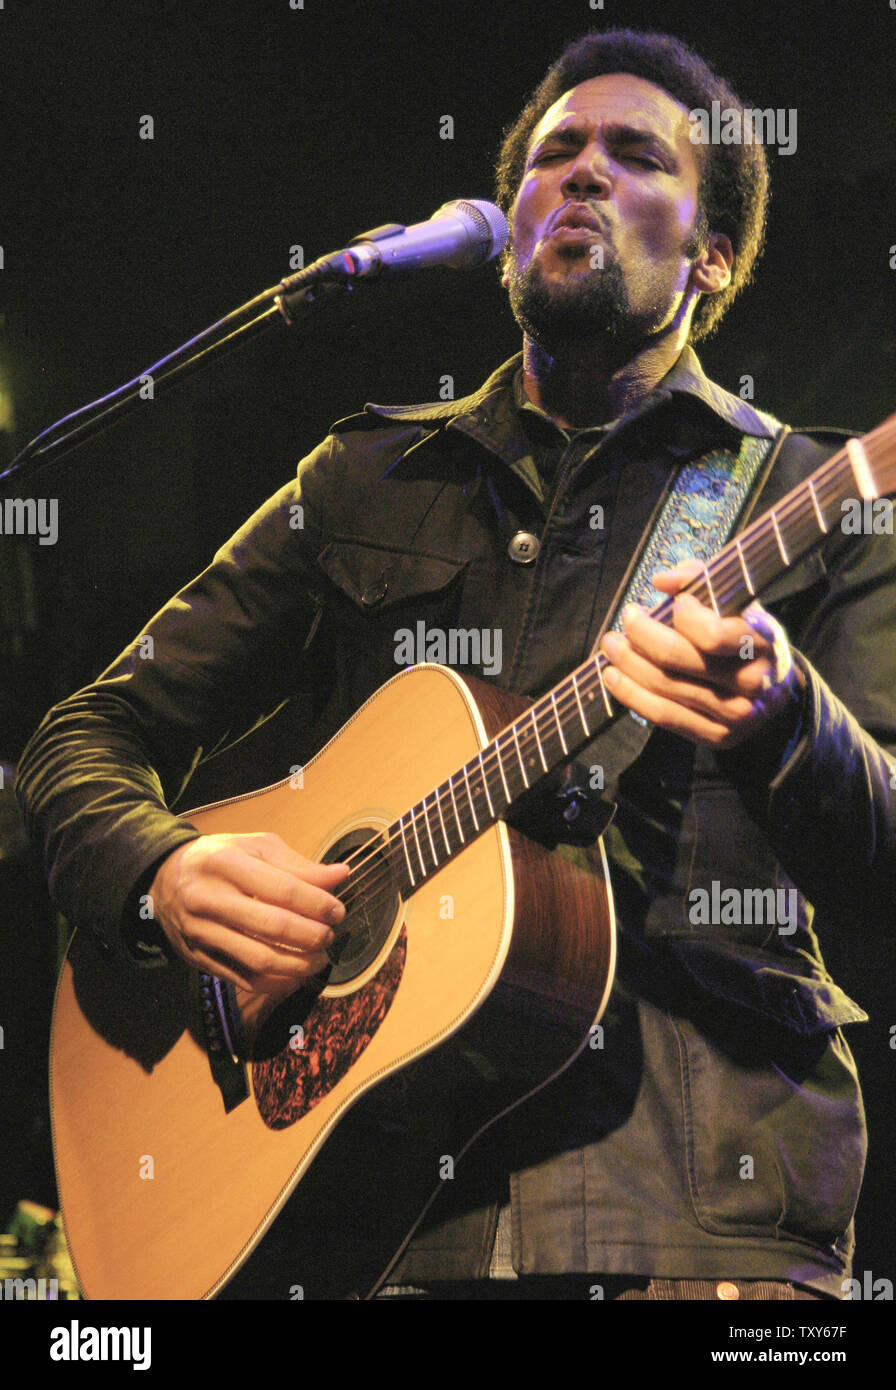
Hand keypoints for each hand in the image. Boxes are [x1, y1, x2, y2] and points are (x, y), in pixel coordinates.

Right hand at [149, 831, 348, 996]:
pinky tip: (295, 975)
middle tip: (329, 936)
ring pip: (259, 959)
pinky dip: (276, 982)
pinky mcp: (198, 958)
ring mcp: (200, 932)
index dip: (317, 904)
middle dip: (312, 936)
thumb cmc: (219, 859)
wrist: (165, 878)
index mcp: (225, 863)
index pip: (282, 889)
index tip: (338, 912)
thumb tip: (340, 876)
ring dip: (298, 965)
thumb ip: (298, 865)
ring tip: (319, 959)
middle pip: (273, 927)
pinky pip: (243, 979)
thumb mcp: (255, 847)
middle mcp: (208, 899)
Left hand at [599, 560, 803, 750]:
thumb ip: (700, 580)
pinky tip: (614, 677)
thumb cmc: (746, 637)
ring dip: (628, 663)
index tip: (674, 603)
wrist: (776, 690)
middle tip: (626, 619)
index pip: (711, 634)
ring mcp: (735, 714)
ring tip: (611, 645)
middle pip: (676, 658)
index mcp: (761, 643)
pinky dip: (631, 695)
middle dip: (640, 635)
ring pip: (664, 687)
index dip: (684, 616)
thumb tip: (662, 581)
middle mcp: (752, 683)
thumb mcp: (736, 603)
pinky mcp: (717, 736)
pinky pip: (663, 716)